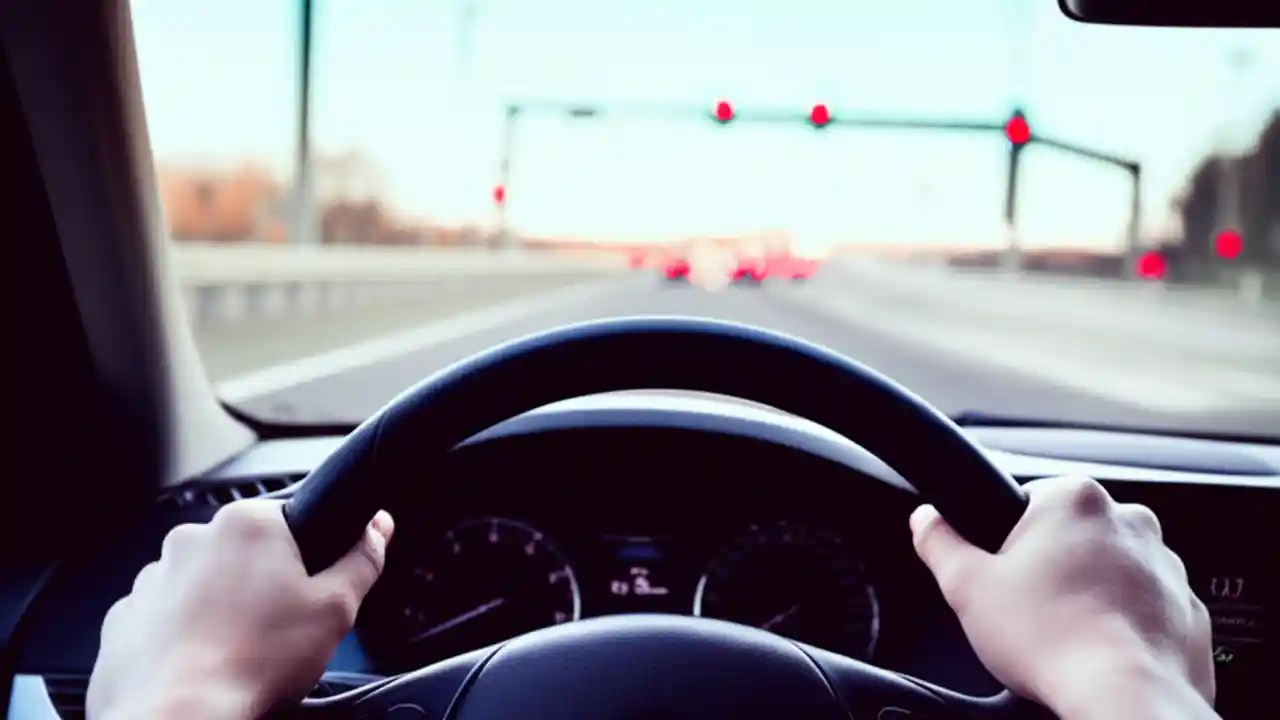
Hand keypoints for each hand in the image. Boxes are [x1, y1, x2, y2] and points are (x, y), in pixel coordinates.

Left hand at [88, 500, 393, 719]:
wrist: (181, 716)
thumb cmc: (254, 663)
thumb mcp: (335, 610)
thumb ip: (362, 560)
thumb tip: (377, 528)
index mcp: (248, 524)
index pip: (290, 522)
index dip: (307, 560)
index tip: (308, 593)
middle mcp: (193, 539)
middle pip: (246, 555)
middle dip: (264, 587)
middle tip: (281, 629)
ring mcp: (152, 578)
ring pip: (204, 586)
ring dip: (221, 609)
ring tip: (240, 652)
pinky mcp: (125, 617)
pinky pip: (165, 619)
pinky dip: (184, 636)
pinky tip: (204, 663)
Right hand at [910, 476, 1214, 719]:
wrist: (1124, 695)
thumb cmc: (1050, 638)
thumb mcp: (966, 585)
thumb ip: (938, 542)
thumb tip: (925, 520)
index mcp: (1074, 499)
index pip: (1030, 500)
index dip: (1008, 540)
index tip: (1004, 574)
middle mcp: (1130, 522)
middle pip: (1073, 535)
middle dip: (1051, 566)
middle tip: (1028, 607)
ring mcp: (1166, 565)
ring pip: (1112, 570)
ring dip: (1090, 593)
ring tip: (1063, 633)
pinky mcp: (1188, 608)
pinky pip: (1146, 608)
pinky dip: (1124, 625)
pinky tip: (1098, 649)